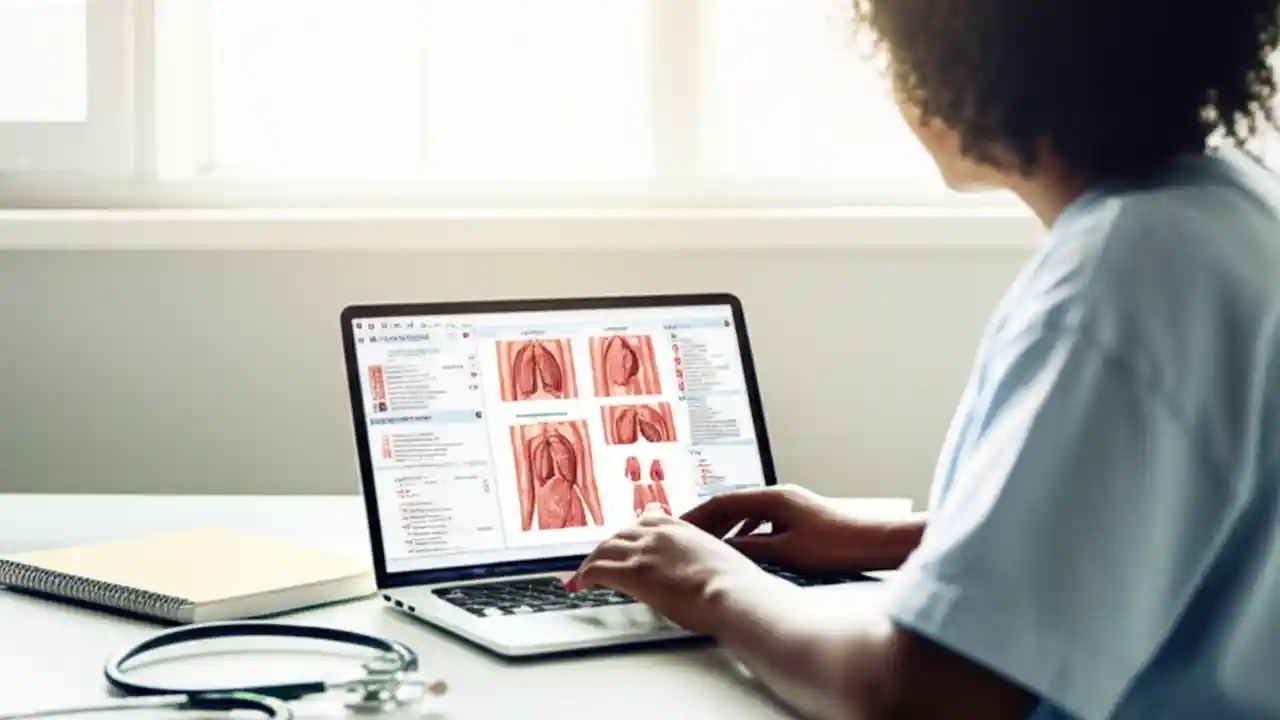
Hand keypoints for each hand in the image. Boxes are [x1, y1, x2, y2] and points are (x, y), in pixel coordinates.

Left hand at [566, 505, 783, 633]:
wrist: (733, 593)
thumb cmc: (735, 585)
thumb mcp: (719, 560)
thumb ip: (702, 559)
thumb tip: (703, 572)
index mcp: (681, 527)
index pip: (648, 517)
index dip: (633, 528)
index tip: (628, 535)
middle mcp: (659, 533)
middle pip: (620, 533)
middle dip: (608, 546)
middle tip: (600, 559)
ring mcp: (644, 551)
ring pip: (605, 548)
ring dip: (592, 561)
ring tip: (584, 573)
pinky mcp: (633, 573)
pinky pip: (598, 570)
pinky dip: (584, 576)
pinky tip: (579, 584)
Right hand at [682, 485, 910, 571]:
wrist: (873, 542)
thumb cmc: (835, 545)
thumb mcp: (785, 551)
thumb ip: (750, 549)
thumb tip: (720, 550)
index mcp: (772, 498)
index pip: (722, 502)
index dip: (696, 515)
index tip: (674, 526)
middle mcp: (779, 496)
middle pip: (732, 505)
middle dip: (706, 521)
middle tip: (682, 535)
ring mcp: (790, 506)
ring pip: (747, 514)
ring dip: (726, 528)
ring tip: (706, 544)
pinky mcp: (800, 519)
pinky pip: (762, 522)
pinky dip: (746, 534)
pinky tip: (743, 550)